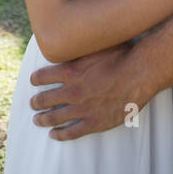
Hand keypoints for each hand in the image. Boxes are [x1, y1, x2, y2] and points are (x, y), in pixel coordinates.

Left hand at [29, 41, 150, 140]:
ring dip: (43, 119)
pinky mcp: (94, 123)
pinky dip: (60, 134)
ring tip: (37, 120)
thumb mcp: (96, 45)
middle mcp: (72, 90)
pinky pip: (71, 132)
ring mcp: (82, 109)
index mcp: (70, 70)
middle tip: (32, 103)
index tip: (33, 81)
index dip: (35, 79)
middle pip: (44, 99)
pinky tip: (54, 135)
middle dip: (36, 102)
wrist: (140, 74)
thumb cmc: (122, 55)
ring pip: (54, 118)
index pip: (42, 76)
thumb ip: (80, 47)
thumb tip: (71, 38)